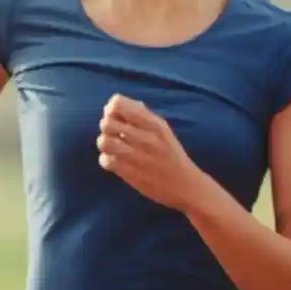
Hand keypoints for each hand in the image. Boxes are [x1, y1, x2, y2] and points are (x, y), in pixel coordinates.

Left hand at [96, 93, 207, 212]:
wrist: (186, 186)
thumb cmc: (172, 155)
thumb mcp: (163, 130)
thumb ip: (143, 115)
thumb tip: (116, 103)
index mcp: (154, 124)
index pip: (118, 104)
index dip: (112, 109)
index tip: (116, 116)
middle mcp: (146, 138)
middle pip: (107, 122)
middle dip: (106, 126)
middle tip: (113, 133)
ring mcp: (137, 157)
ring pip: (104, 142)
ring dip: (104, 143)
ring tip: (112, 147)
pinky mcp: (131, 174)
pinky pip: (106, 161)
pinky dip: (106, 159)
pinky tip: (114, 161)